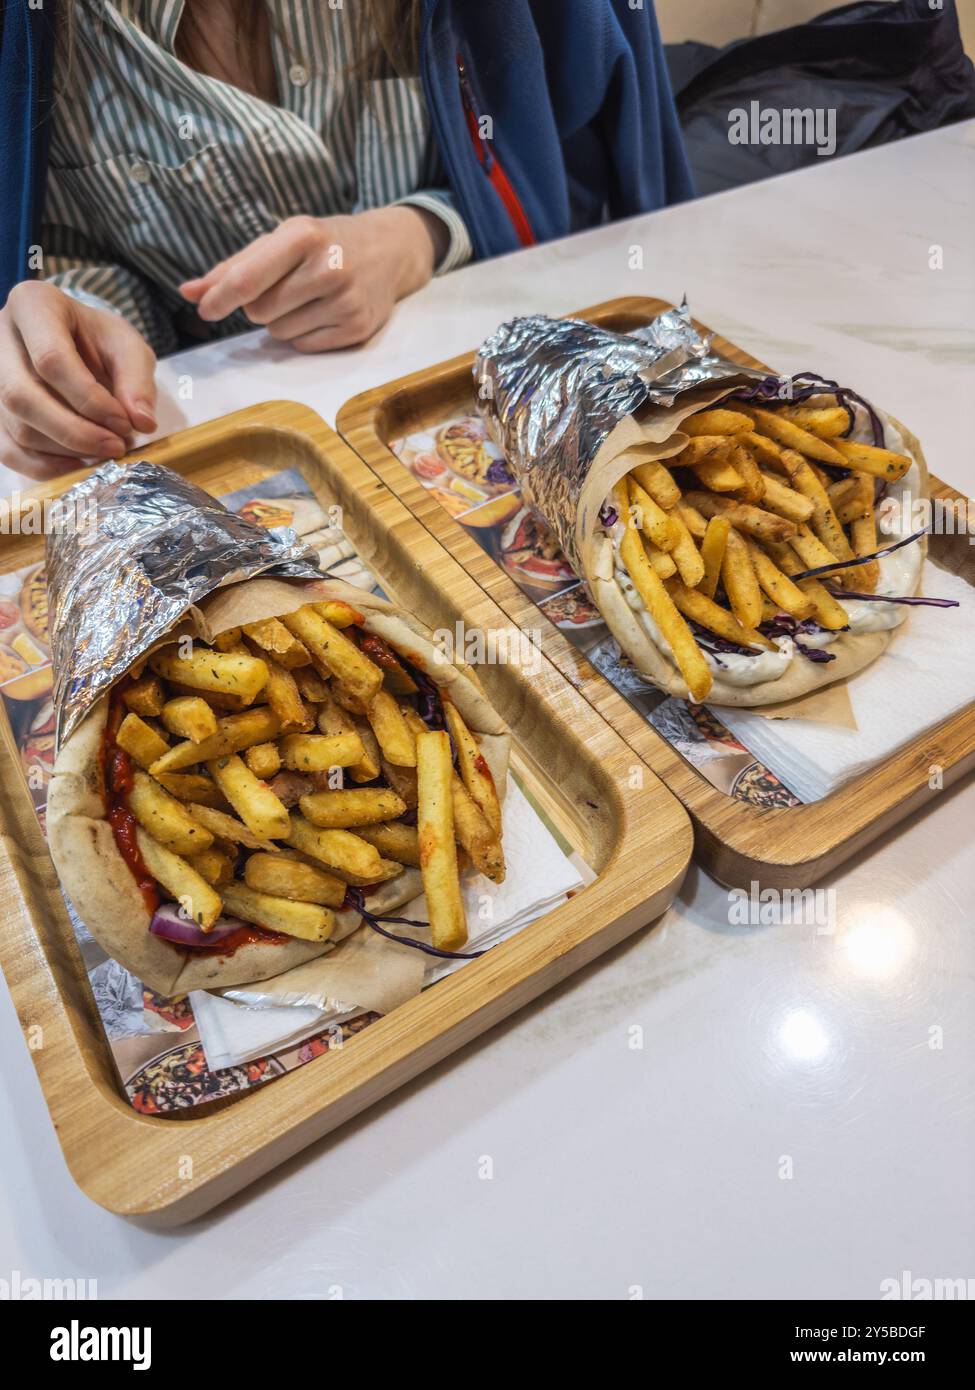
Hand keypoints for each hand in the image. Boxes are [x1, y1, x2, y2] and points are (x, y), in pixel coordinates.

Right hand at [0, 282, 156, 480]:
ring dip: (66, 450)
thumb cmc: (98, 339)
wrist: (74, 342)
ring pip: (16, 426)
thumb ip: (137, 381)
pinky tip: (78, 466)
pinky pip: (7, 449)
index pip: (51, 359)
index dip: (90, 400)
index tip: (125, 424)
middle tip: (115, 448)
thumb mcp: (127, 346)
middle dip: (75, 432)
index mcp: (33, 306)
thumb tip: (141, 423)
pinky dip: (45, 467)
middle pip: (23, 396)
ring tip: (106, 451)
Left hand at [180, 206, 445, 352]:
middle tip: (283, 287)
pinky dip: (302, 334)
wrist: (388, 250)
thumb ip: (233, 267)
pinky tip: (321, 313)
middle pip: (260, 311)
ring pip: (279, 332)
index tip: (205, 310)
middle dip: (259, 305)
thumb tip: (189, 293)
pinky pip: (303, 346)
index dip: (220, 299)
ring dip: (280, 321)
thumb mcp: (281, 240)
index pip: (248, 280)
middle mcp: (328, 268)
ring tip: (305, 299)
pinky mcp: (357, 329)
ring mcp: (346, 301)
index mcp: (304, 236)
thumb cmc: (324, 242)